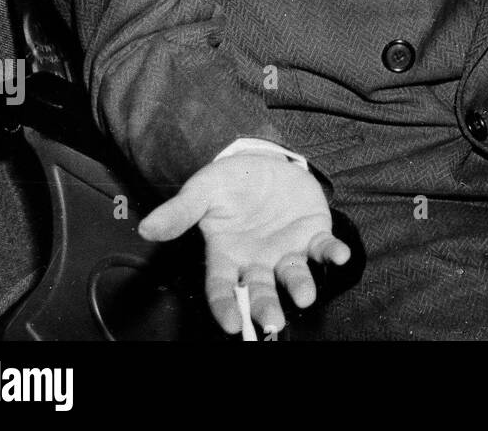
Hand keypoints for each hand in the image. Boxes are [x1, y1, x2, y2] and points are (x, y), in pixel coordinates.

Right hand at [139, 152, 349, 335]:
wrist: (261, 161)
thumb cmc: (227, 182)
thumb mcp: (201, 191)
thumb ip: (179, 212)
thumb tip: (147, 228)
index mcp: (226, 256)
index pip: (222, 288)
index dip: (226, 306)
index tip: (232, 325)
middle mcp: (257, 260)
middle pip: (259, 290)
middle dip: (265, 307)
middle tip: (272, 323)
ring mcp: (286, 249)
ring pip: (293, 275)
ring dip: (300, 286)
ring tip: (304, 297)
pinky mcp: (312, 233)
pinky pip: (323, 247)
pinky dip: (332, 253)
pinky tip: (341, 256)